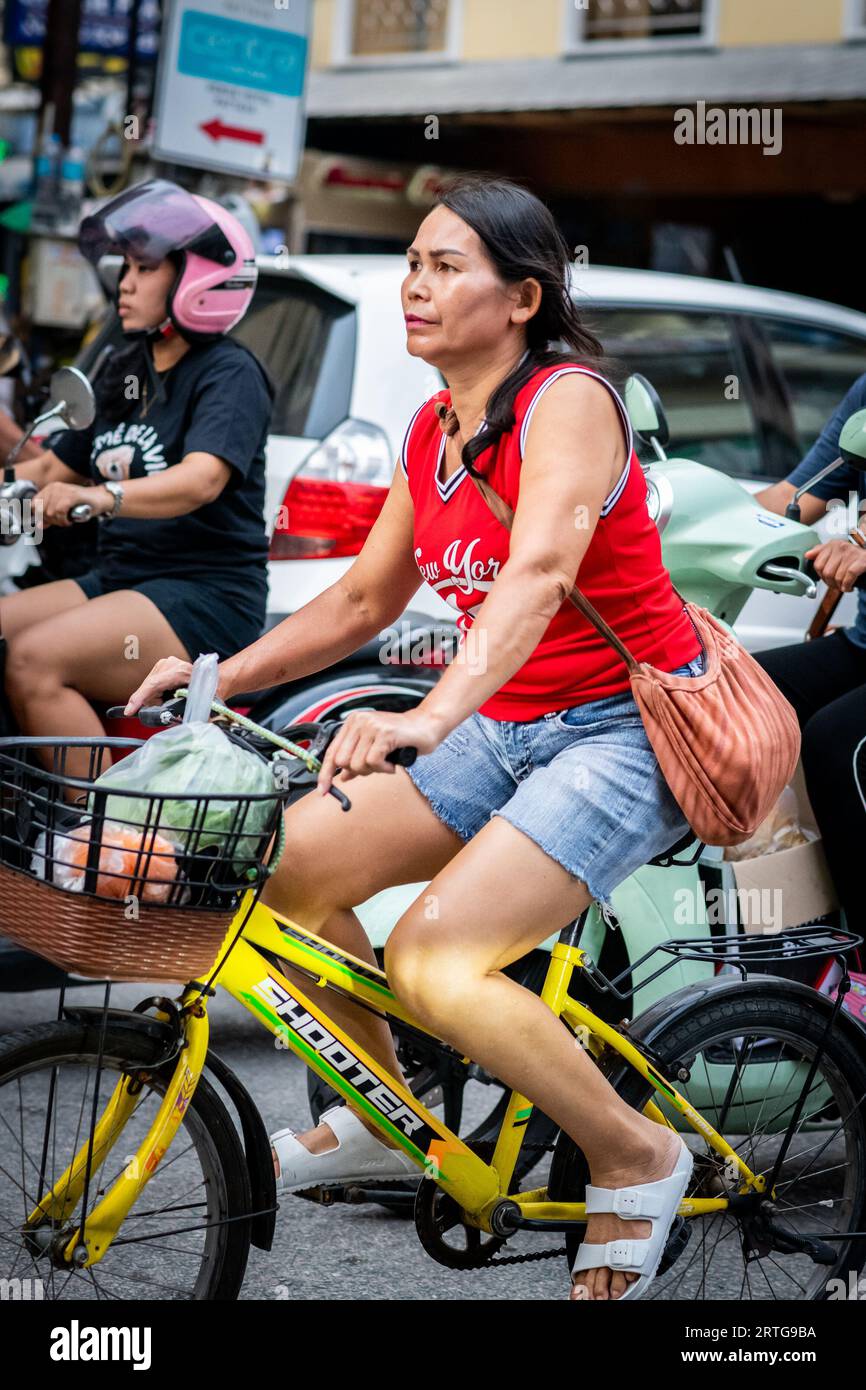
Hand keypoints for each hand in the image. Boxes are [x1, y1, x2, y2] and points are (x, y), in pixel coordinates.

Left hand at [37, 481, 112, 525]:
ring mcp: (61, 490)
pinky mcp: (70, 496)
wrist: (101, 499)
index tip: (49, 521)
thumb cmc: (84, 504)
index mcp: (49, 488)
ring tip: (67, 520)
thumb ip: (50, 517)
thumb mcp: (63, 510)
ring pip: (50, 513)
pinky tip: (69, 521)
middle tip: (62, 521)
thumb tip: (39, 526)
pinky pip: (59, 512)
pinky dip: (64, 520)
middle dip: (51, 520)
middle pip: (41, 510)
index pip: (33, 505)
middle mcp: (53, 487)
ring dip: (59, 522)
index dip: (39, 516)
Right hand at [123, 656, 211, 716]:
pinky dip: (155, 693)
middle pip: (149, 688)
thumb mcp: (201, 703)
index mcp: (180, 672)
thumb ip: (189, 713)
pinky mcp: (162, 666)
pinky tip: (165, 696)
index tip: (129, 711)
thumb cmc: (209, 691)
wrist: (214, 678)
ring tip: (169, 701)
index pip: (153, 685)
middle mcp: (171, 664)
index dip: (139, 698)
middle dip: (152, 702)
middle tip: (166, 709)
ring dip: (154, 698)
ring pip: (148, 686)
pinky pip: (151, 683)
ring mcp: (165, 663)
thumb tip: (174, 724)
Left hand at [316, 708, 444, 796]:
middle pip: (342, 761)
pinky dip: (383, 769)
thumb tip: (342, 777)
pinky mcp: (384, 733)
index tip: (322, 790)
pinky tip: (392, 764)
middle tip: (375, 768)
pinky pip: (373, 762)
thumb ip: (357, 759)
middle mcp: (359, 721)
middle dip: (358, 771)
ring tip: (386, 763)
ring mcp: (371, 726)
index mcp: (353, 722)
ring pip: (357, 764)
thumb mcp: (375, 747)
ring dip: (374, 770)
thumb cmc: (403, 737)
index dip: (325, 774)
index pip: (332, 752)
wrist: (427, 725)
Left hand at [805, 540, 865, 592]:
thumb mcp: (837, 552)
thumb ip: (821, 552)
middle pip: (826, 572)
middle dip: (831, 583)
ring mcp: (852, 554)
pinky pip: (848, 577)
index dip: (821, 576)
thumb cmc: (854, 557)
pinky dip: (847, 586)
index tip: (827, 579)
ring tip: (844, 586)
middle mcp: (842, 547)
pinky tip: (849, 587)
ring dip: (840, 586)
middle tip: (836, 585)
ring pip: (837, 577)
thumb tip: (808, 555)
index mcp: (833, 545)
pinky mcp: (861, 561)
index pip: (818, 564)